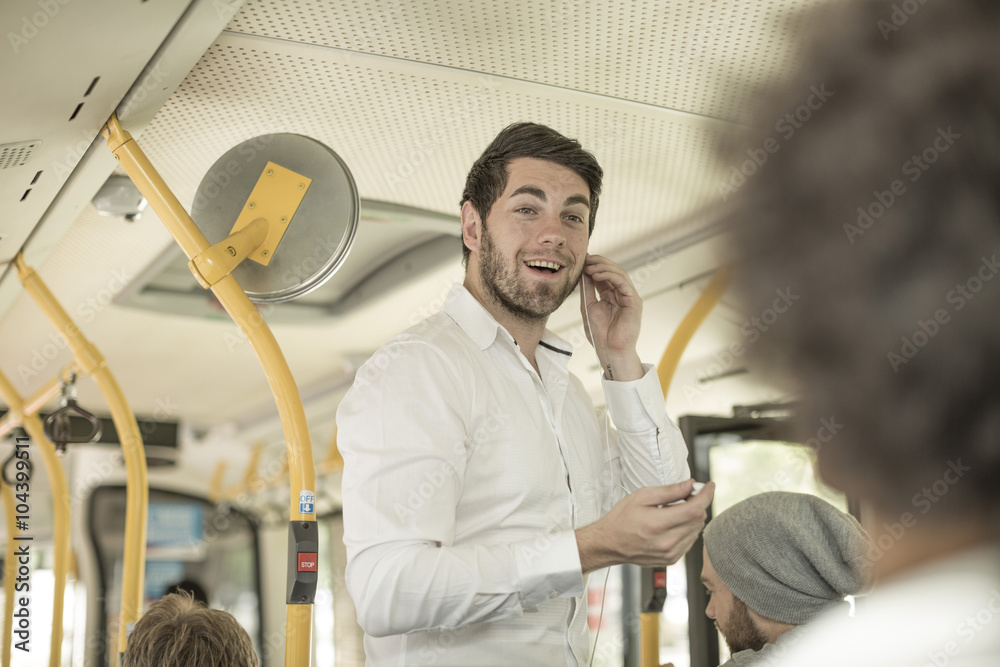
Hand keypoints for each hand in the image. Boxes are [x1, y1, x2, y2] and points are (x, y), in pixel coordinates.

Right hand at [575, 479, 714, 573]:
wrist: (610, 543)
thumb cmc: (621, 519)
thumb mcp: (641, 497)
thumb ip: (669, 491)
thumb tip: (690, 485)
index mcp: (658, 524)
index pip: (694, 509)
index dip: (706, 495)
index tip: (709, 486)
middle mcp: (666, 542)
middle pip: (698, 519)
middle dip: (698, 503)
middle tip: (688, 494)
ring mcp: (670, 553)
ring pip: (696, 530)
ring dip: (693, 516)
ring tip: (676, 509)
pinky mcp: (672, 559)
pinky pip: (690, 540)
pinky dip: (688, 528)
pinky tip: (674, 523)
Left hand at [579, 254, 643, 380]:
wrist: (609, 351)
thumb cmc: (599, 334)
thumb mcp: (588, 306)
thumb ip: (587, 289)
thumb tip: (582, 272)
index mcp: (612, 295)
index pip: (605, 275)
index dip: (594, 265)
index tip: (582, 260)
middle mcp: (622, 294)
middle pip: (613, 271)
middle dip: (599, 263)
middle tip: (586, 259)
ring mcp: (629, 297)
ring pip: (619, 273)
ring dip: (603, 267)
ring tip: (589, 266)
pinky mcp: (634, 301)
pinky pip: (623, 282)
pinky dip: (609, 275)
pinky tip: (596, 274)